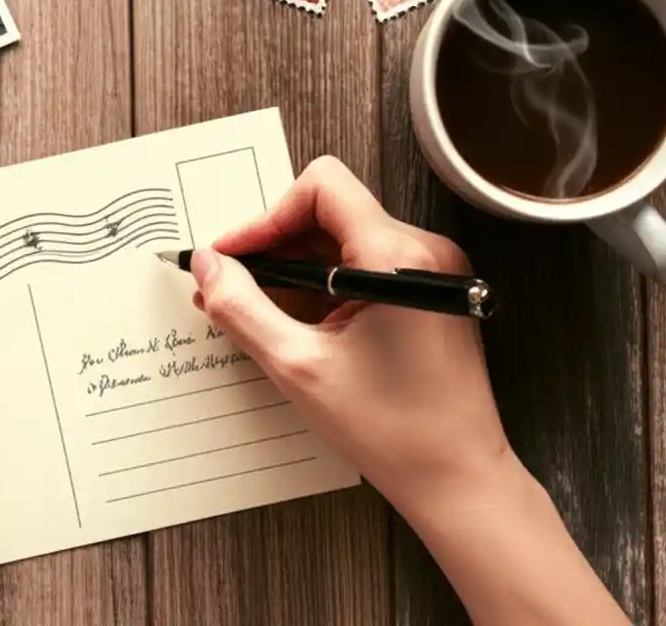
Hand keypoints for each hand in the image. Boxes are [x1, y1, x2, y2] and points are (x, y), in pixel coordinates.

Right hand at [191, 157, 629, 625]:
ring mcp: (432, 270)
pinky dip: (324, 282)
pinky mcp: (432, 291)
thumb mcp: (298, 367)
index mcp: (396, 258)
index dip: (266, 216)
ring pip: (345, 238)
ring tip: (254, 308)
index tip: (232, 255)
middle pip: (330, 211)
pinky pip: (366, 264)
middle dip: (273, 244)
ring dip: (295, 265)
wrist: (457, 477)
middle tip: (229, 284)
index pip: (321, 188)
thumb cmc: (393, 430)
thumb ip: (242, 308)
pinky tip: (295, 320)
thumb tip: (208, 265)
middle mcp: (423, 251)